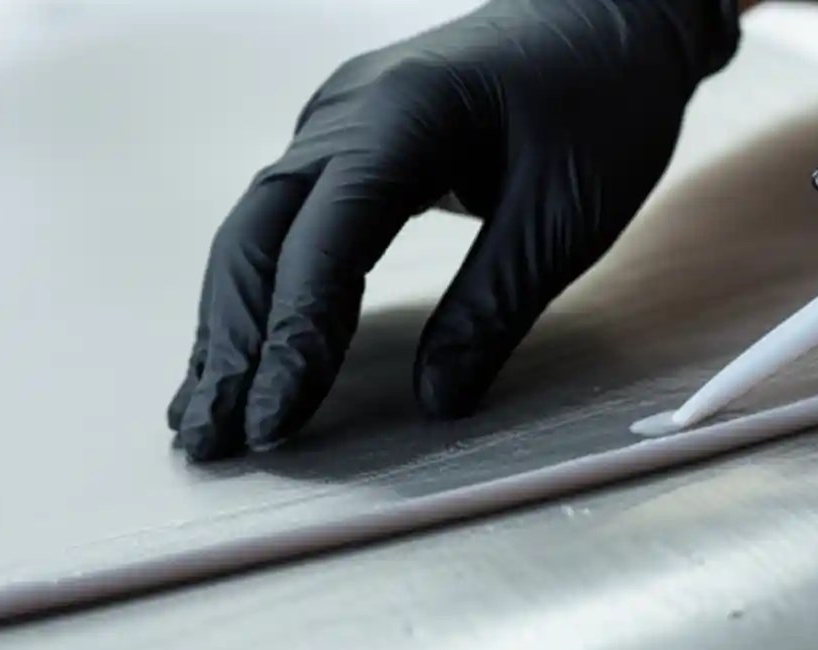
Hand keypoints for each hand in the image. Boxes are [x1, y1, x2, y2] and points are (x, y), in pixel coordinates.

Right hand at [169, 0, 742, 460]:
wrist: (614, 19)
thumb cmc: (605, 104)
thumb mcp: (564, 217)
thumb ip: (492, 307)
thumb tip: (435, 400)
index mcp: (402, 119)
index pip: (320, 245)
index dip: (293, 342)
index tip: (274, 424)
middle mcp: (346, 113)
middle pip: (259, 237)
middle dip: (233, 344)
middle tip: (213, 439)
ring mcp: (339, 119)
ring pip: (258, 228)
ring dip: (231, 322)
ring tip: (203, 412)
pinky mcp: (350, 137)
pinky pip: (288, 217)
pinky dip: (263, 287)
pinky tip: (243, 343)